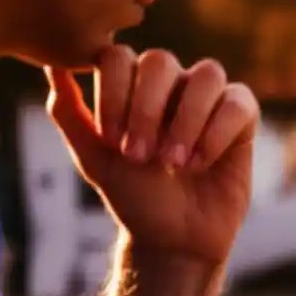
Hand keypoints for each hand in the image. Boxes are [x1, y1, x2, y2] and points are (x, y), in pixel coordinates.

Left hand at [44, 45, 258, 266]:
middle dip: (146, 110)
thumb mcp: (94, 158)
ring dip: (186, 119)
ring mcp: (209, 98)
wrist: (175, 238)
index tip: (112, 141)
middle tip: (140, 156)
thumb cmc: (135, 196)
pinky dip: (217, 132)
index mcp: (133, 85)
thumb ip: (70, 114)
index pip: (119, 57)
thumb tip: (52, 68)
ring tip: (174, 162)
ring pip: (206, 74)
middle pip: (161, 60)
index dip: (115, 96)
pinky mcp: (243, 118)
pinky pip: (238, 103)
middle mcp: (173, 83)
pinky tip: (201, 163)